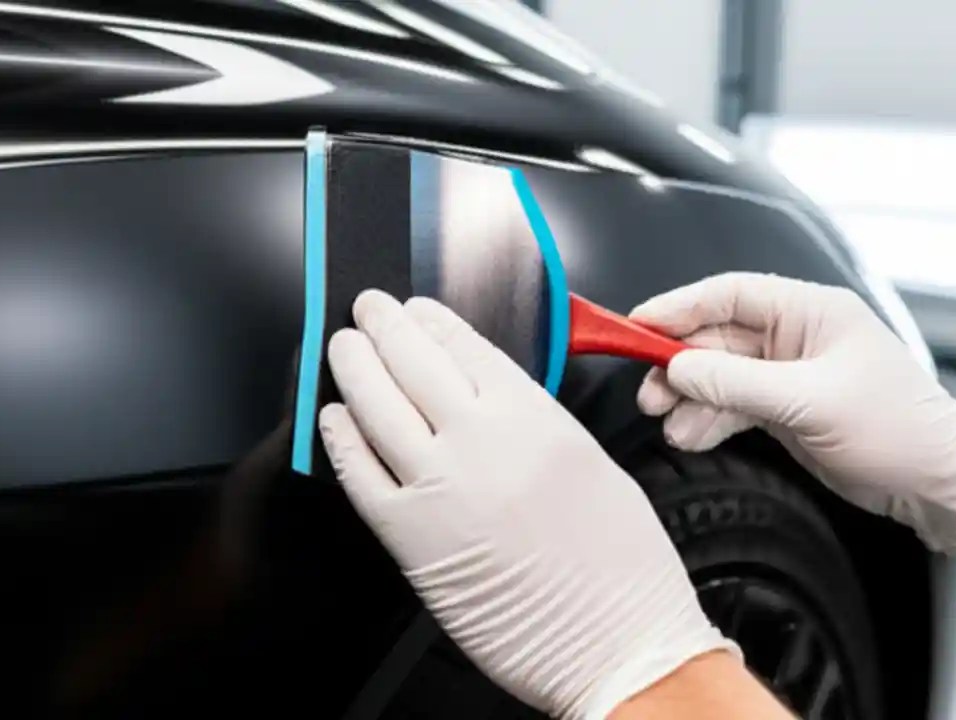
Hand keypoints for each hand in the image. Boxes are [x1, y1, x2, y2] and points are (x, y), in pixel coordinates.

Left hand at [320, 290, 734, 718]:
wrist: (618, 642)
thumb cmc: (621, 568)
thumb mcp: (591, 463)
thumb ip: (533, 425)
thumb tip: (483, 404)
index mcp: (534, 417)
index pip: (465, 346)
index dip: (431, 321)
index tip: (416, 311)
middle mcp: (482, 441)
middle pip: (413, 362)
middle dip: (383, 326)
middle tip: (367, 309)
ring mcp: (440, 487)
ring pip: (377, 407)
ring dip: (353, 369)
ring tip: (343, 348)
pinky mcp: (411, 538)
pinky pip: (360, 475)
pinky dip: (341, 441)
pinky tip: (333, 420)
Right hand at [630, 272, 955, 552]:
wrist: (938, 484)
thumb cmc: (898, 431)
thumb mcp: (810, 402)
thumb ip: (738, 384)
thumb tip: (680, 369)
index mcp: (811, 312)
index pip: (730, 295)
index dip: (679, 307)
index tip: (637, 324)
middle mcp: (796, 336)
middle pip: (716, 337)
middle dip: (678, 364)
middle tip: (650, 392)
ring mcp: (788, 374)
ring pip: (719, 376)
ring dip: (690, 400)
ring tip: (669, 425)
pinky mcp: (784, 410)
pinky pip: (732, 406)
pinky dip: (708, 421)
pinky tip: (690, 437)